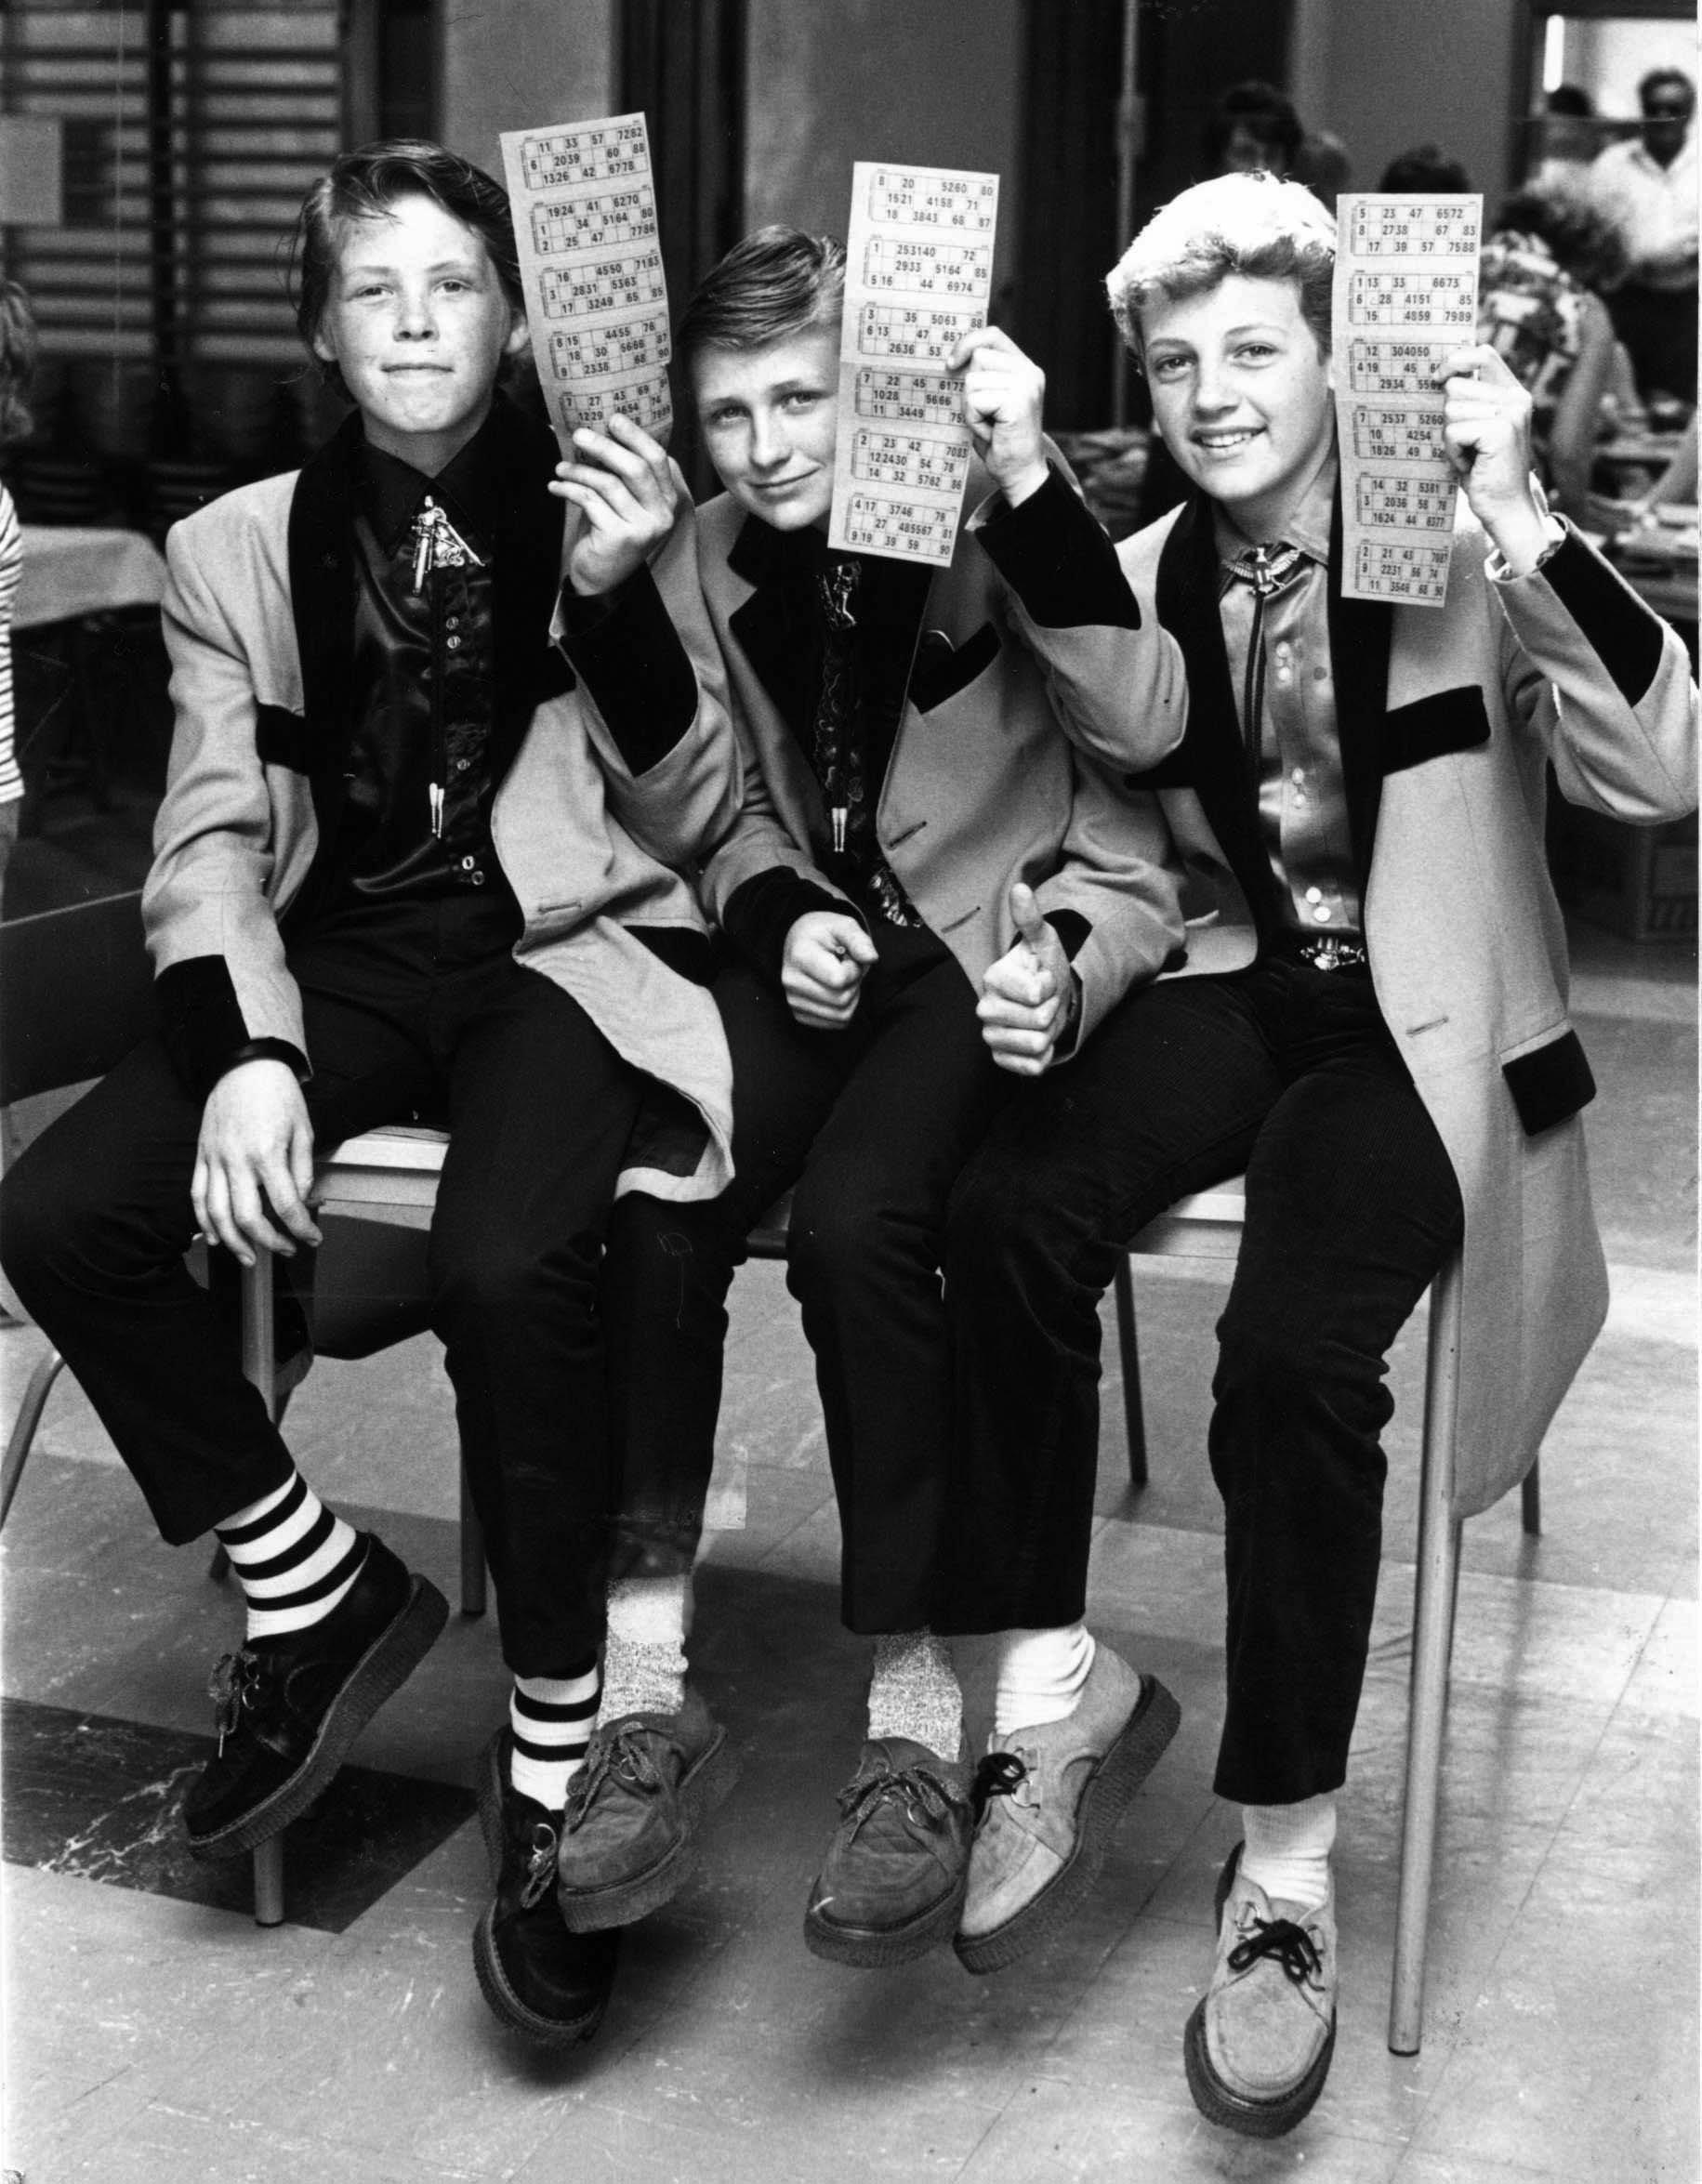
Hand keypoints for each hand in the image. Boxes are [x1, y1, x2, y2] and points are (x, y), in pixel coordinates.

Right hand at [193, 1059, 319, 1267]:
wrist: (244, 1064)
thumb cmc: (277, 1094)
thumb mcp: (304, 1129)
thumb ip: (302, 1169)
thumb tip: (301, 1200)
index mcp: (267, 1152)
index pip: (286, 1205)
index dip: (301, 1228)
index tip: (311, 1238)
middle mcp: (237, 1159)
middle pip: (247, 1217)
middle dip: (268, 1242)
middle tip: (285, 1250)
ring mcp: (214, 1158)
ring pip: (216, 1213)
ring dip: (234, 1241)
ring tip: (249, 1256)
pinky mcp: (201, 1155)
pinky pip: (196, 1195)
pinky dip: (203, 1221)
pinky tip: (216, 1237)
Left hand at [551, 415, 677, 595]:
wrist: (603, 578)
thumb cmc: (612, 530)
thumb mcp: (627, 501)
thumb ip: (627, 473)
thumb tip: (602, 430)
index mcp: (668, 498)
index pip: (658, 458)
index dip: (636, 435)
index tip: (612, 418)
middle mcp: (662, 514)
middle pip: (635, 468)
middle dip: (604, 447)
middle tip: (579, 435)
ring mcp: (644, 528)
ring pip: (609, 484)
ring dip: (579, 471)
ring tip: (560, 469)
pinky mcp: (621, 538)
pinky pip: (590, 501)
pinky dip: (569, 490)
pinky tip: (556, 487)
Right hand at [781, 910, 877, 1028]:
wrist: (800, 942)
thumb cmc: (823, 933)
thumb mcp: (843, 925)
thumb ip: (859, 940)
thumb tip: (871, 958)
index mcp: (800, 955)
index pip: (839, 979)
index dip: (854, 968)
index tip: (848, 957)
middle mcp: (791, 981)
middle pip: (842, 1000)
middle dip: (854, 984)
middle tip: (847, 968)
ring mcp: (793, 1001)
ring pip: (842, 1015)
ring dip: (851, 997)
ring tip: (842, 978)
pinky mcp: (800, 1015)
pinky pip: (837, 1023)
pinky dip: (845, 1008)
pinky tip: (835, 990)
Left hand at [948, 326, 1048, 506]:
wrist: (1020, 474)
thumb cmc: (1000, 441)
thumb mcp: (989, 401)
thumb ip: (981, 376)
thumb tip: (951, 360)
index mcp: (1025, 367)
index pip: (992, 335)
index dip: (968, 343)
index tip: (951, 364)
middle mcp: (1029, 372)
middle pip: (978, 357)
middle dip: (971, 388)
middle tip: (986, 414)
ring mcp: (1026, 385)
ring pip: (973, 381)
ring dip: (971, 408)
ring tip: (990, 426)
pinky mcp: (1018, 401)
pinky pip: (975, 401)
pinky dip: (975, 420)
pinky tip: (991, 432)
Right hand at [977, 882, 1077, 1075]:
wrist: (1045, 1001)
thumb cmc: (1043, 968)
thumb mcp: (1043, 941)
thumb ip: (1031, 919)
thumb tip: (1020, 889)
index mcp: (993, 978)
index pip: (1036, 992)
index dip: (1051, 986)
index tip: (1045, 979)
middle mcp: (985, 1008)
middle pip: (1038, 1021)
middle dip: (1052, 1011)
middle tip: (1045, 1001)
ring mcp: (991, 1036)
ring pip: (1036, 1045)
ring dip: (1050, 1033)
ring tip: (1042, 1019)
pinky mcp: (1000, 1059)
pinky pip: (1031, 1067)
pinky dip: (1043, 1056)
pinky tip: (1038, 1040)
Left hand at [1437, 345, 1551, 573]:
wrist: (1506, 507)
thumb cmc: (1484, 470)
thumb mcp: (1479, 428)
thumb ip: (1470, 401)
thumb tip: (1439, 374)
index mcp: (1513, 392)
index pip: (1482, 353)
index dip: (1455, 360)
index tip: (1438, 377)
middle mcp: (1516, 398)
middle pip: (1455, 386)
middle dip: (1449, 418)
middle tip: (1467, 444)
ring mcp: (1510, 413)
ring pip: (1450, 410)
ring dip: (1450, 439)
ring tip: (1470, 455)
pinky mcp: (1500, 431)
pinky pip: (1452, 432)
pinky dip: (1453, 452)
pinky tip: (1470, 464)